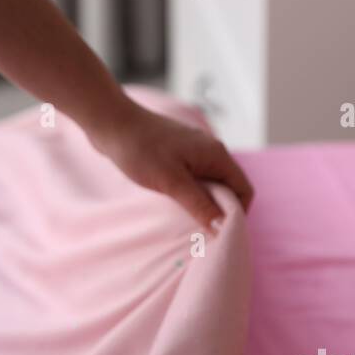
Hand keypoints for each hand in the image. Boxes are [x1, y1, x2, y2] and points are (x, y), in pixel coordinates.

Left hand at [88, 100, 254, 228]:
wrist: (111, 122)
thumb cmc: (140, 150)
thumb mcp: (172, 182)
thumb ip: (199, 205)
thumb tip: (223, 228)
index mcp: (217, 155)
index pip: (244, 190)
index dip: (237, 214)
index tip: (219, 232)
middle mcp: (212, 151)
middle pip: (229, 188)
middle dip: (220, 211)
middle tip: (201, 230)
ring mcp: (196, 152)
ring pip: (212, 185)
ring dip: (203, 203)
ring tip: (186, 219)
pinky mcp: (181, 154)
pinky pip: (196, 179)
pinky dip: (191, 194)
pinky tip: (175, 203)